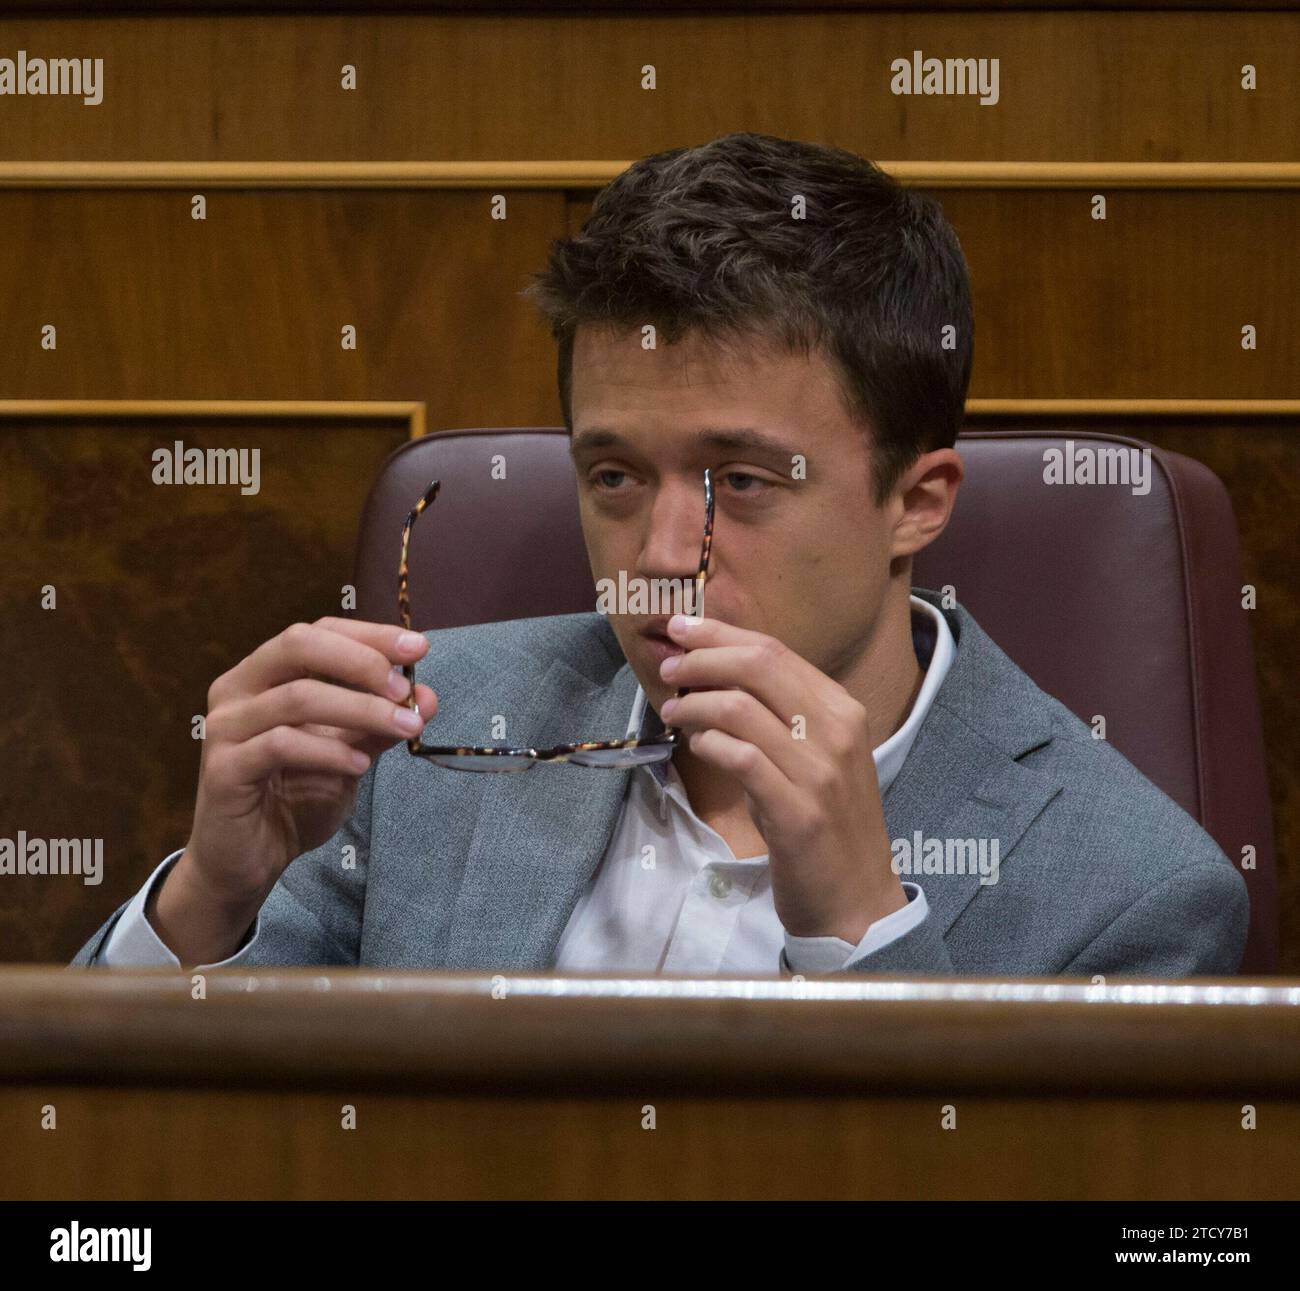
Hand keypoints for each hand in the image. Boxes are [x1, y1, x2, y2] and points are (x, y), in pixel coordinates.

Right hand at [183, 617, 437, 911]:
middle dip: (361, 661)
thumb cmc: (294, 799)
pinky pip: (281, 745)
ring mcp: (225, 727)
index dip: (369, 635)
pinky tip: (360, 766)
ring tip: (403, 727)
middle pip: (299, 645)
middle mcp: (238, 690)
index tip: (418, 647)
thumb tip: (426, 696)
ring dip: (361, 709)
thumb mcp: (349, 755)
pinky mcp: (223, 769)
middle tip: (404, 688)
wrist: (249, 862)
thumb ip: (380, 725)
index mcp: (264, 674)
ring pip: (298, 696)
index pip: (318, 633)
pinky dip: (329, 751)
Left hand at [658, 614, 904, 943]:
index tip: (681, 628)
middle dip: (702, 658)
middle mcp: (837, 731)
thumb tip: (716, 670)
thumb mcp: (815, 756)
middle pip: (758, 666)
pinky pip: (740, 757)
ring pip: (741, 708)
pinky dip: (709, 743)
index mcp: (843, 709)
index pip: (774, 651)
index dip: (720, 634)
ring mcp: (820, 771)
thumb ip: (780, 713)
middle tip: (669, 668)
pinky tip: (696, 746)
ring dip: (695, 703)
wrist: (857, 900)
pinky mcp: (797, 811)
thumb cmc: (827, 824)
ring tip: (673, 713)